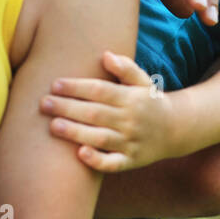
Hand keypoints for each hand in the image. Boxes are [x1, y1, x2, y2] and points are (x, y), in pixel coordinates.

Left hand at [40, 51, 174, 172]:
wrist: (175, 129)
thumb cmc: (149, 101)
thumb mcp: (143, 81)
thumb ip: (126, 67)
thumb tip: (106, 55)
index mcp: (131, 97)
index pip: (100, 90)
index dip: (77, 87)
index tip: (55, 84)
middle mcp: (130, 119)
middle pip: (95, 113)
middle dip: (68, 108)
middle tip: (44, 103)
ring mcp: (131, 142)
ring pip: (100, 137)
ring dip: (75, 132)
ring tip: (52, 126)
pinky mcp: (131, 161)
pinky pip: (113, 163)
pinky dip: (97, 160)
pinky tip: (80, 154)